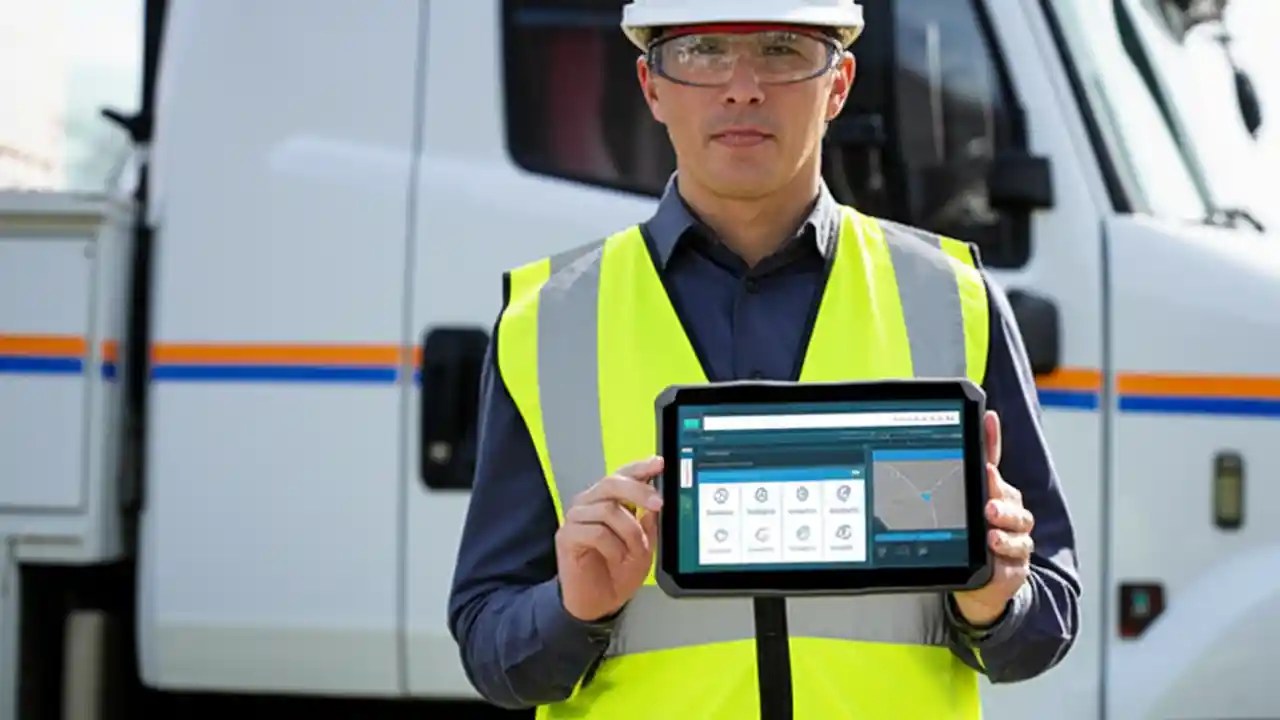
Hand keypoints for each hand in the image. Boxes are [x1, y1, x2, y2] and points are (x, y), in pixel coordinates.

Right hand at [555, 456, 663, 622]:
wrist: (597, 603)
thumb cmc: (617, 573)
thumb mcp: (644, 547)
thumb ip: (648, 524)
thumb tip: (654, 503)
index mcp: (608, 501)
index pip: (622, 474)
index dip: (640, 467)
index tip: (659, 464)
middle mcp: (590, 504)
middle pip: (612, 483)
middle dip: (639, 491)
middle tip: (658, 504)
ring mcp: (576, 519)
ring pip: (608, 509)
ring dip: (629, 533)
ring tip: (634, 552)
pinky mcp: (567, 537)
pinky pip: (595, 532)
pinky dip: (613, 547)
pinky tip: (616, 558)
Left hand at [952, 411, 1033, 627]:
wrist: (980, 589)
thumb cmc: (966, 548)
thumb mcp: (951, 520)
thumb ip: (942, 495)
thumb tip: (920, 459)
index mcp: (988, 494)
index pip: (990, 460)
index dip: (991, 437)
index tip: (987, 417)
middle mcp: (1005, 510)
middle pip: (1008, 492)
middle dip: (998, 488)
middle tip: (987, 484)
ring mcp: (1014, 535)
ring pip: (1018, 521)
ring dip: (1005, 519)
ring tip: (989, 519)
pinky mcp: (1017, 560)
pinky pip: (1018, 551)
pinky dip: (1007, 547)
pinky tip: (994, 544)